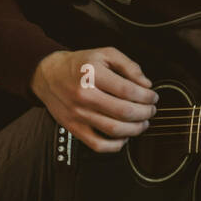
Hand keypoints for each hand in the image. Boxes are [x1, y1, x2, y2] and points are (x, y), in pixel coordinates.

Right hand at [30, 47, 157, 151]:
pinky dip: (115, 145)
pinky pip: (98, 144)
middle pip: (124, 111)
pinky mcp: (74, 127)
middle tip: (150, 110)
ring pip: (115, 129)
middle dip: (145, 112)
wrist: (48, 75)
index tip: (152, 97)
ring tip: (142, 123)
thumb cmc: (78, 65)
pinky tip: (123, 137)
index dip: (147, 96)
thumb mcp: (104, 54)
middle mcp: (84, 95)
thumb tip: (145, 84)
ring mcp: (78, 113)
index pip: (128, 90)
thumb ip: (128, 65)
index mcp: (92, 74)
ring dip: (136, 129)